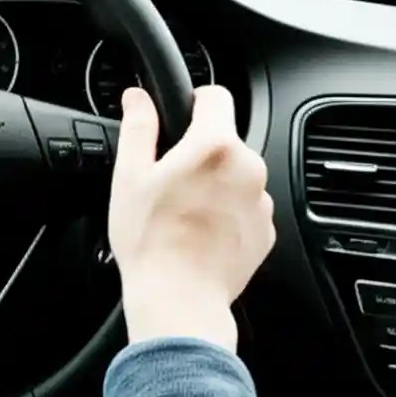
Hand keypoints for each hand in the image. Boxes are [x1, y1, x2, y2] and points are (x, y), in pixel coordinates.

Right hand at [108, 86, 274, 350]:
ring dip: (215, 184)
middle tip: (169, 180)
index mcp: (215, 146)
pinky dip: (227, 213)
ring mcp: (260, 202)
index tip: (181, 117)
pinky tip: (199, 232)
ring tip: (183, 211)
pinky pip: (245, 208)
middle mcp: (248, 168)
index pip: (216, 96)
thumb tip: (138, 98)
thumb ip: (138, 127)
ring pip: (236, 176)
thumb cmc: (151, 242)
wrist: (179, 300)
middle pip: (225, 141)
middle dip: (200, 153)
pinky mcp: (265, 231)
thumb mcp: (130, 177)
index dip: (195, 101)